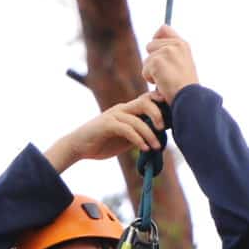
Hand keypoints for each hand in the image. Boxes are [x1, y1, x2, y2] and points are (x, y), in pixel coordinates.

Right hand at [44, 91, 167, 170]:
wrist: (77, 146)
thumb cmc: (101, 143)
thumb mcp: (124, 139)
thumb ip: (138, 135)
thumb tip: (156, 138)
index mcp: (127, 110)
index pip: (147, 100)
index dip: (161, 106)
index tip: (171, 119)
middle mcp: (122, 109)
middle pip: (145, 102)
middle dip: (158, 113)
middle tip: (164, 129)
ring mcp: (114, 115)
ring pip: (138, 118)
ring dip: (149, 133)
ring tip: (156, 146)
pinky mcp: (107, 125)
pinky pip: (127, 129)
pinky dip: (138, 139)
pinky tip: (144, 148)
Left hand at [141, 25, 197, 103]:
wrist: (189, 99)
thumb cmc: (185, 89)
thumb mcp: (183, 65)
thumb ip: (172, 54)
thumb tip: (152, 46)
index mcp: (183, 44)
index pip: (163, 29)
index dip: (156, 38)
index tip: (155, 51)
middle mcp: (175, 44)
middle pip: (150, 45)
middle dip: (153, 61)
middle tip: (165, 74)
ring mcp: (166, 51)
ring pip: (146, 59)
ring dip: (152, 72)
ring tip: (165, 81)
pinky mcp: (157, 61)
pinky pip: (145, 70)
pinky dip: (150, 80)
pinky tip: (161, 85)